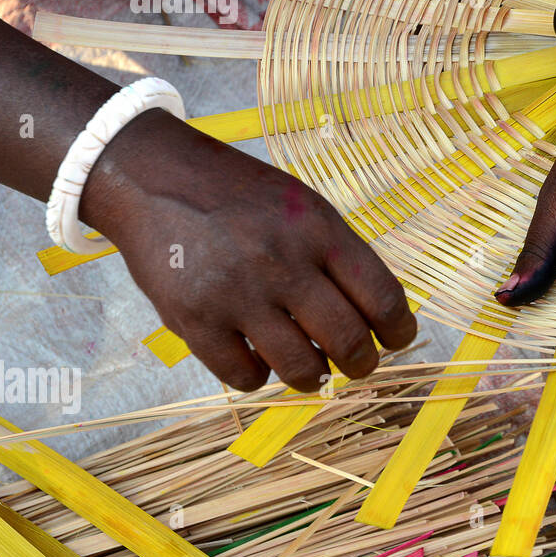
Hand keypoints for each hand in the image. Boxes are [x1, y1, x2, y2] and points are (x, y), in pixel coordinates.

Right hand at [81, 109, 416, 391]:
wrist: (157, 178)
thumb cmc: (243, 197)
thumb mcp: (304, 208)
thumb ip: (338, 257)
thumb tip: (378, 319)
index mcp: (319, 229)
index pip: (381, 296)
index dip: (398, 330)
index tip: (397, 340)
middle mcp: (282, 261)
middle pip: (348, 340)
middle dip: (362, 364)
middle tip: (359, 366)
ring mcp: (236, 293)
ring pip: (301, 367)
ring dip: (314, 378)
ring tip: (313, 372)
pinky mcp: (193, 318)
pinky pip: (243, 376)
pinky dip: (258, 377)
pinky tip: (258, 362)